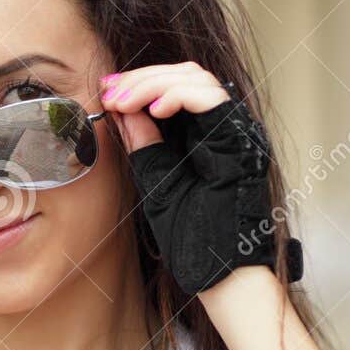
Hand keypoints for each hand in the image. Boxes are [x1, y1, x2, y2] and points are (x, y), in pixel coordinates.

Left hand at [98, 62, 301, 295]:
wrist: (223, 275)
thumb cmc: (195, 239)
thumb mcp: (157, 182)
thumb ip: (144, 145)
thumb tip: (122, 110)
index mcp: (203, 136)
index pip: (175, 86)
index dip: (140, 82)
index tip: (107, 90)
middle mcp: (223, 129)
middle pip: (185, 73)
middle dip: (142, 78)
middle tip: (111, 94)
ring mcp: (235, 133)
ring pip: (197, 78)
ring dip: (154, 83)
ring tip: (124, 102)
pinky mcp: (241, 142)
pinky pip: (211, 98)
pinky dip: (178, 96)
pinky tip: (153, 110)